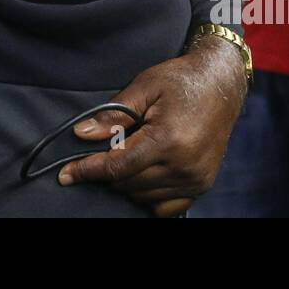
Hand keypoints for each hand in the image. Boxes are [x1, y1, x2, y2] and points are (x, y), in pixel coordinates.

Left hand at [58, 36, 246, 216]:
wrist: (222, 84)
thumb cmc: (181, 80)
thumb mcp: (144, 87)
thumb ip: (113, 114)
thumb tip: (82, 134)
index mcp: (168, 140)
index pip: (117, 167)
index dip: (88, 171)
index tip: (66, 175)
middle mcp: (184, 165)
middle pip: (128, 184)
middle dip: (105, 173)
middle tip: (94, 157)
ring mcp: (196, 179)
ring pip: (144, 197)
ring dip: (126, 184)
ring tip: (123, 157)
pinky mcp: (202, 184)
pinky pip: (167, 207)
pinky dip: (148, 197)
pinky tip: (141, 177)